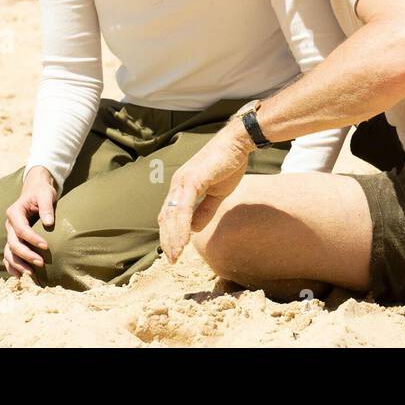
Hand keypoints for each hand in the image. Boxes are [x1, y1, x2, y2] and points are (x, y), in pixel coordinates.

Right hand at [3, 166, 57, 277]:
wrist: (35, 190)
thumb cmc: (41, 192)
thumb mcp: (45, 194)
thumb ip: (46, 207)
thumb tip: (49, 223)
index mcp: (14, 212)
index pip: (21, 229)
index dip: (32, 239)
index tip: (46, 246)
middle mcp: (9, 224)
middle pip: (13, 243)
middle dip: (26, 255)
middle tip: (41, 263)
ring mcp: (10, 233)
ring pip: (9, 252)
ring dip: (18, 264)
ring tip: (30, 274)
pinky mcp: (14, 239)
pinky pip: (9, 255)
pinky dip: (12, 265)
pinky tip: (20, 275)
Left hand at [158, 122, 254, 264]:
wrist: (237, 144)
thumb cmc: (228, 164)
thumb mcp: (217, 193)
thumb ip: (204, 210)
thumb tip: (193, 229)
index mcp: (182, 187)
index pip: (170, 214)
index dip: (170, 234)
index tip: (175, 252)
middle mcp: (178, 184)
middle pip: (167, 218)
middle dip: (168, 241)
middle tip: (172, 260)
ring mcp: (183, 182)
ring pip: (172, 216)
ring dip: (173, 238)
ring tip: (176, 256)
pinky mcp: (192, 181)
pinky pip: (183, 209)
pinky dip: (181, 227)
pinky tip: (184, 241)